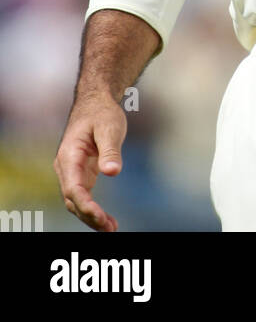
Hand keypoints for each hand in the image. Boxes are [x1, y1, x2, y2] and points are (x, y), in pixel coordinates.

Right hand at [54, 95, 126, 231]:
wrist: (95, 102)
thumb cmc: (102, 113)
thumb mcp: (110, 127)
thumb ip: (110, 150)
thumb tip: (112, 172)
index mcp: (70, 155)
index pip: (73, 187)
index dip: (86, 205)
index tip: (100, 216)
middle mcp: (66, 166)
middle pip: (72, 199)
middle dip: (89, 216)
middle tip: (110, 228)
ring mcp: (71, 172)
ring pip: (76, 202)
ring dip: (90, 217)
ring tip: (111, 228)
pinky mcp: (80, 174)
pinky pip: (82, 197)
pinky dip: (92, 210)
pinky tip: (107, 220)